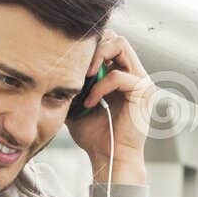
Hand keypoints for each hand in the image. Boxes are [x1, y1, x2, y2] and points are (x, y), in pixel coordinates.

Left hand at [67, 28, 152, 182]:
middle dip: (94, 47)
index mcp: (123, 75)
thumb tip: (54, 66)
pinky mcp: (144, 92)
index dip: (91, 47)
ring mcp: (142, 82)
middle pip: (116, 37)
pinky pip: (118, 76)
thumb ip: (75, 84)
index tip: (72, 62)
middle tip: (78, 66)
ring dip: (97, 57)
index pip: (109, 43)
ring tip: (84, 77)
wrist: (108, 158)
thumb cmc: (95, 136)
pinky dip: (100, 87)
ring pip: (121, 46)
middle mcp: (136, 74)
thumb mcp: (78, 103)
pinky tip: (90, 102)